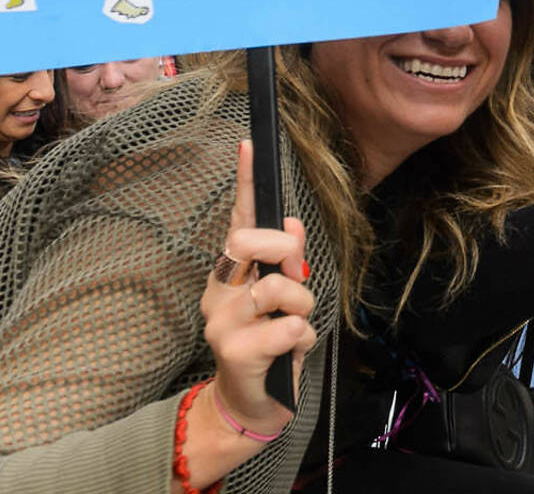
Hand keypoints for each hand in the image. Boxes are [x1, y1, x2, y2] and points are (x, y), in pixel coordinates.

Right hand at [204, 140, 315, 438]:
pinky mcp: (236, 353)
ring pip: (278, 286)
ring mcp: (221, 322)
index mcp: (230, 273)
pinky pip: (292, 326)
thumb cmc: (272, 342)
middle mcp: (217, 291)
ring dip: (302, 305)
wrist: (253, 402)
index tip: (249, 144)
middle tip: (295, 280)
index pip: (238, 220)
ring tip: (293, 327)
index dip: (246, 183)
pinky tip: (290, 352)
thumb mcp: (285, 297)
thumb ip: (287, 260)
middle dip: (285, 251)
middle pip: (251, 242)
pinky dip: (302, 338)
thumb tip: (294, 223)